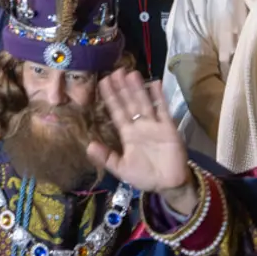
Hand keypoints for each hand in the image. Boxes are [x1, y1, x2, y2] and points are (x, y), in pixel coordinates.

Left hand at [93, 71, 194, 208]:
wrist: (168, 185)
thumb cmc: (144, 176)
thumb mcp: (121, 169)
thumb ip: (106, 158)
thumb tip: (88, 146)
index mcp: (128, 134)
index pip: (117, 111)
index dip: (111, 97)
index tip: (103, 82)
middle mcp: (139, 126)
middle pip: (129, 103)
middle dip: (122, 88)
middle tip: (116, 70)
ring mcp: (154, 125)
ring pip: (143, 102)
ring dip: (137, 89)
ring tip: (131, 73)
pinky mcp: (168, 127)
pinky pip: (162, 110)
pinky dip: (159, 97)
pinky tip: (154, 83)